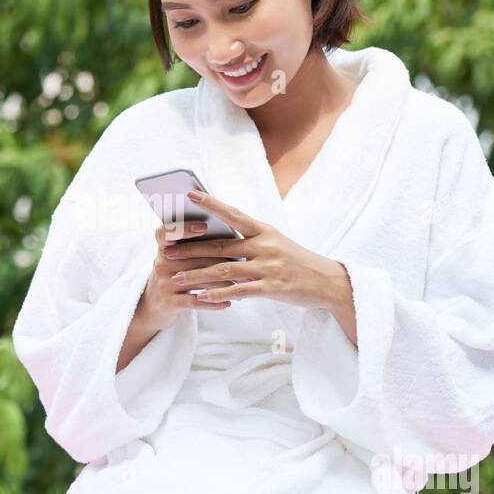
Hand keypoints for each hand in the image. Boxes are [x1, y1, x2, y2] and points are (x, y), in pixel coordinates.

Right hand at [137, 217, 244, 330]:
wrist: (154, 307)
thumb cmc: (174, 277)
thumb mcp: (176, 260)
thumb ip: (195, 249)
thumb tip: (232, 239)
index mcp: (164, 248)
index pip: (167, 232)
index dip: (185, 229)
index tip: (205, 226)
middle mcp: (162, 264)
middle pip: (193, 258)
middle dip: (221, 259)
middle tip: (244, 261)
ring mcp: (164, 283)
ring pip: (198, 279)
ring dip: (222, 283)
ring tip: (241, 284)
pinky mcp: (169, 303)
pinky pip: (195, 301)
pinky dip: (213, 302)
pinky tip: (228, 303)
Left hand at [161, 189, 352, 311]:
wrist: (327, 282)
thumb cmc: (296, 261)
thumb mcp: (275, 243)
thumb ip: (249, 240)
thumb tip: (217, 237)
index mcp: (264, 230)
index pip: (233, 214)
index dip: (211, 204)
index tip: (189, 196)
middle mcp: (265, 246)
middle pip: (220, 246)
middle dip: (190, 249)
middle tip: (165, 250)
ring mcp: (268, 268)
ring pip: (224, 270)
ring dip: (196, 275)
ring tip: (175, 278)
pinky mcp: (271, 288)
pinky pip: (238, 291)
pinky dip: (217, 294)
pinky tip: (200, 298)